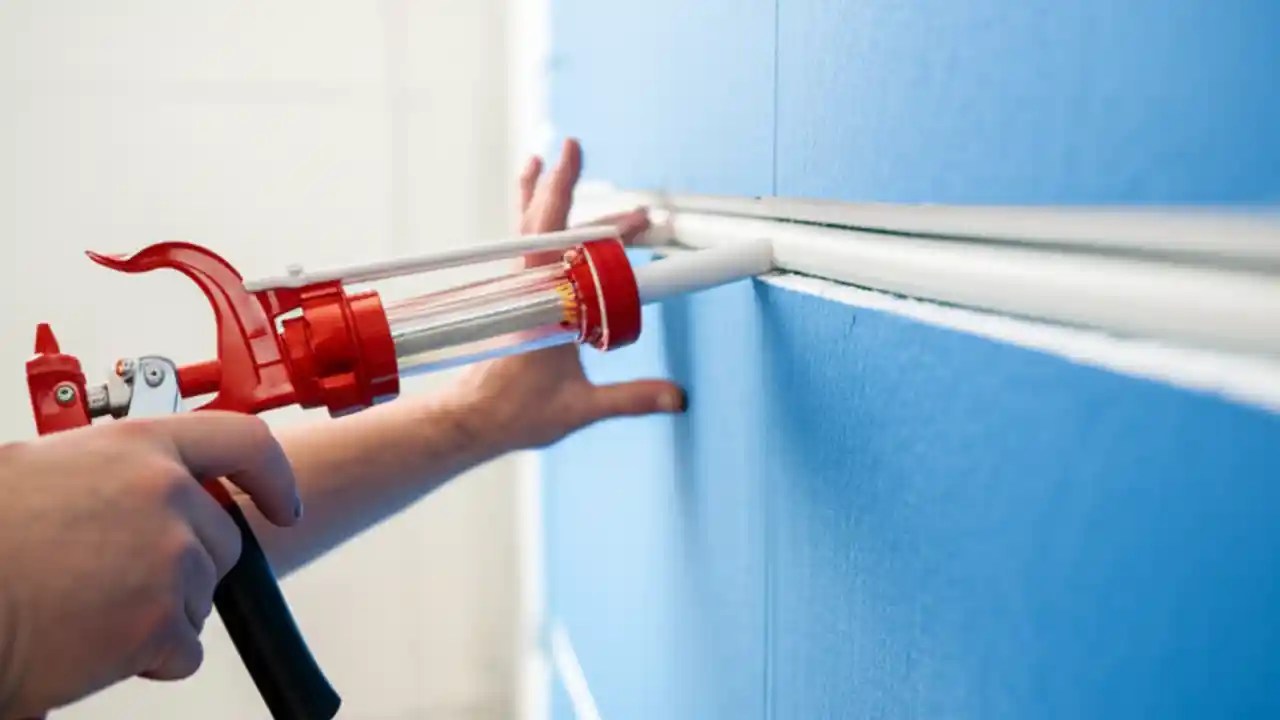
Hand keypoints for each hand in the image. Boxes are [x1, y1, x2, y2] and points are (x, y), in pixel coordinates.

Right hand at [0, 414, 300, 717]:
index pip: (244, 442)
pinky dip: (149, 657)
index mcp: (140, 446)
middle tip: (115, 579)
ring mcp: (170, 559)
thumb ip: (115, 477)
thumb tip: (141, 494)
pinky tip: (93, 641)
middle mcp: (166, 495)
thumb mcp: (50, 470)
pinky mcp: (160, 623)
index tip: (283, 503)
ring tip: (86, 606)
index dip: (272, 477)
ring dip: (158, 611)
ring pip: (199, 597)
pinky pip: (183, 650)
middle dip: (183, 566)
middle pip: (220, 540)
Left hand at [442, 138, 685, 451]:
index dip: (596, 219)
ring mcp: (516, 289)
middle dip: (572, 191)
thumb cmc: (514, 413)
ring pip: (527, 229)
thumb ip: (630, 399)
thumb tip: (675, 397)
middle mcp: (524, 288)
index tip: (619, 201)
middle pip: (547, 224)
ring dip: (542, 195)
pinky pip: (520, 246)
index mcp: (543, 305)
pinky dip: (530, 218)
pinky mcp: (512, 298)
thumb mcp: (579, 408)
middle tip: (606, 179)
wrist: (469, 421)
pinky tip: (531, 205)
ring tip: (545, 161)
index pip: (568, 245)